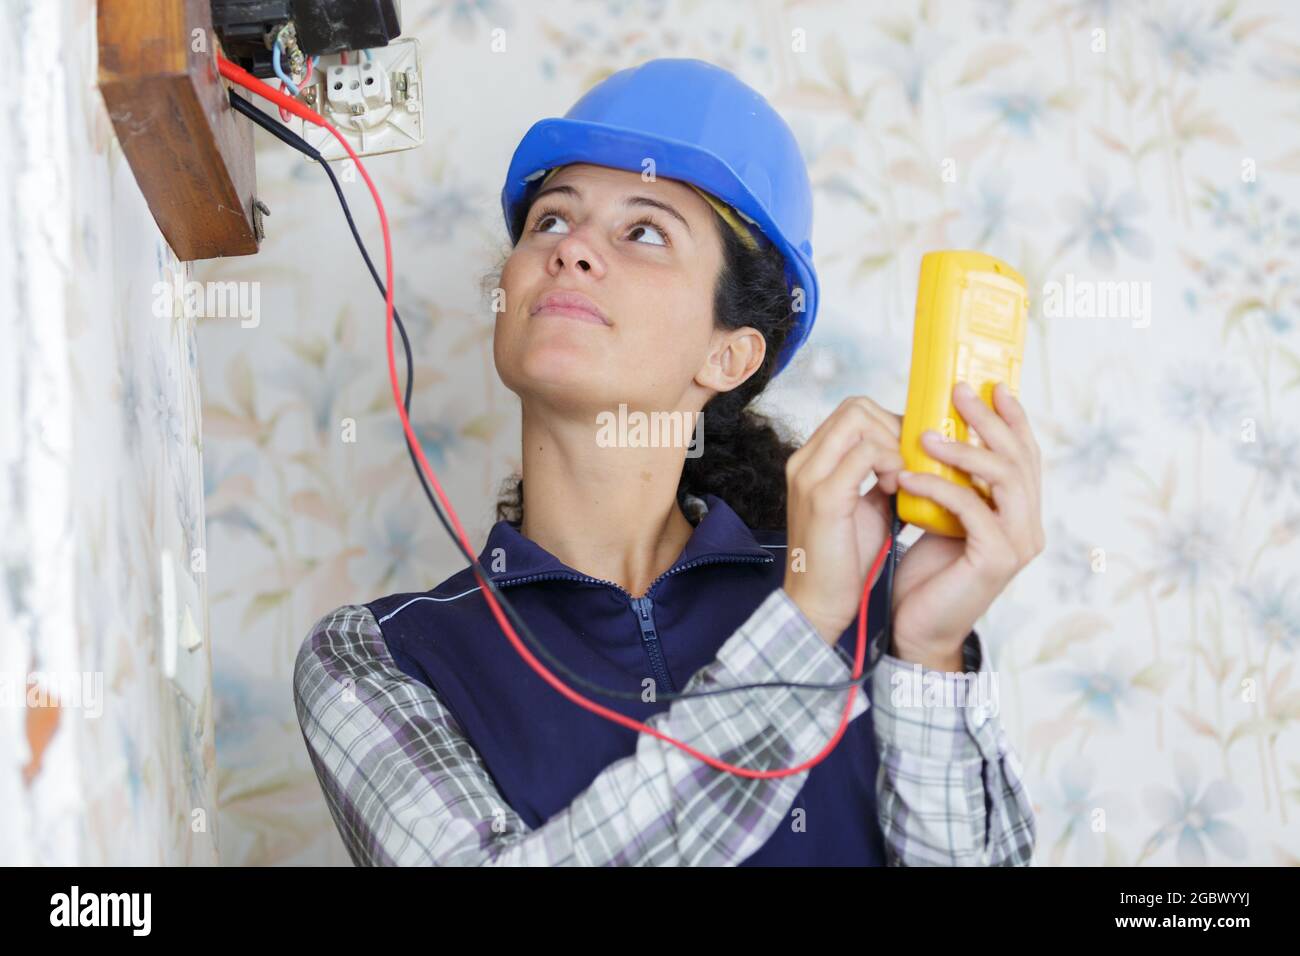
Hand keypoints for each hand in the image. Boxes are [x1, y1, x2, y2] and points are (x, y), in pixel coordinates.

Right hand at [782, 397, 905, 645]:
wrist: (819, 603)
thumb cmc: (845, 560)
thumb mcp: (868, 507)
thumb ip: (882, 477)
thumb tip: (917, 455)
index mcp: (812, 461)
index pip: (853, 411)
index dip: (889, 423)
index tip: (911, 454)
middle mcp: (804, 461)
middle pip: (856, 407)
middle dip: (894, 428)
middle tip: (911, 463)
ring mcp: (810, 476)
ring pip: (859, 421)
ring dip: (892, 443)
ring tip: (903, 478)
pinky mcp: (824, 497)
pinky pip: (865, 454)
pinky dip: (890, 464)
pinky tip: (898, 490)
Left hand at [890, 381, 1044, 669]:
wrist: (917, 628)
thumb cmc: (926, 573)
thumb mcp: (941, 517)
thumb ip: (953, 483)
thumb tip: (936, 431)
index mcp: (1019, 512)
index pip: (1025, 455)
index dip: (1013, 418)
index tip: (992, 385)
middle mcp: (1028, 525)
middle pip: (1019, 458)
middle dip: (989, 420)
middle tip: (958, 393)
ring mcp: (1018, 543)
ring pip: (1003, 477)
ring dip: (962, 450)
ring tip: (923, 436)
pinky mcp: (997, 559)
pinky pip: (971, 508)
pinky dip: (938, 487)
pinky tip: (907, 476)